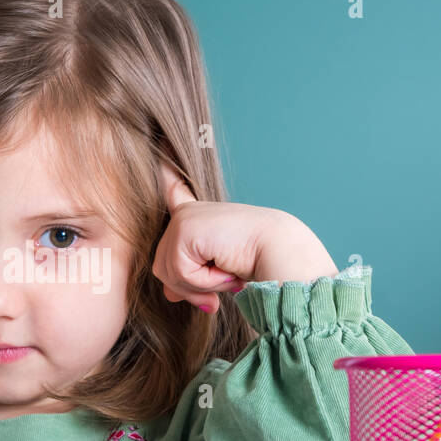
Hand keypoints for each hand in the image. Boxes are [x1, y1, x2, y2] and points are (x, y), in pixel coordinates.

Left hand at [152, 163, 337, 311]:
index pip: (174, 192)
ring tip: (226, 275)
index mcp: (197, 215)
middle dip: (190, 288)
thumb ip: (190, 280)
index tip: (159, 145)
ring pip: (168, 274)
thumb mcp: (216, 273)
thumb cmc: (258, 261)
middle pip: (162, 267)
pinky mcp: (184, 229)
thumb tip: (168, 295)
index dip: (164, 174)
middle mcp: (186, 213)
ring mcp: (183, 219)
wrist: (281, 251)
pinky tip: (225, 270)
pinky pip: (180, 273)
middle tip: (219, 292)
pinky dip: (205, 282)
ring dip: (200, 286)